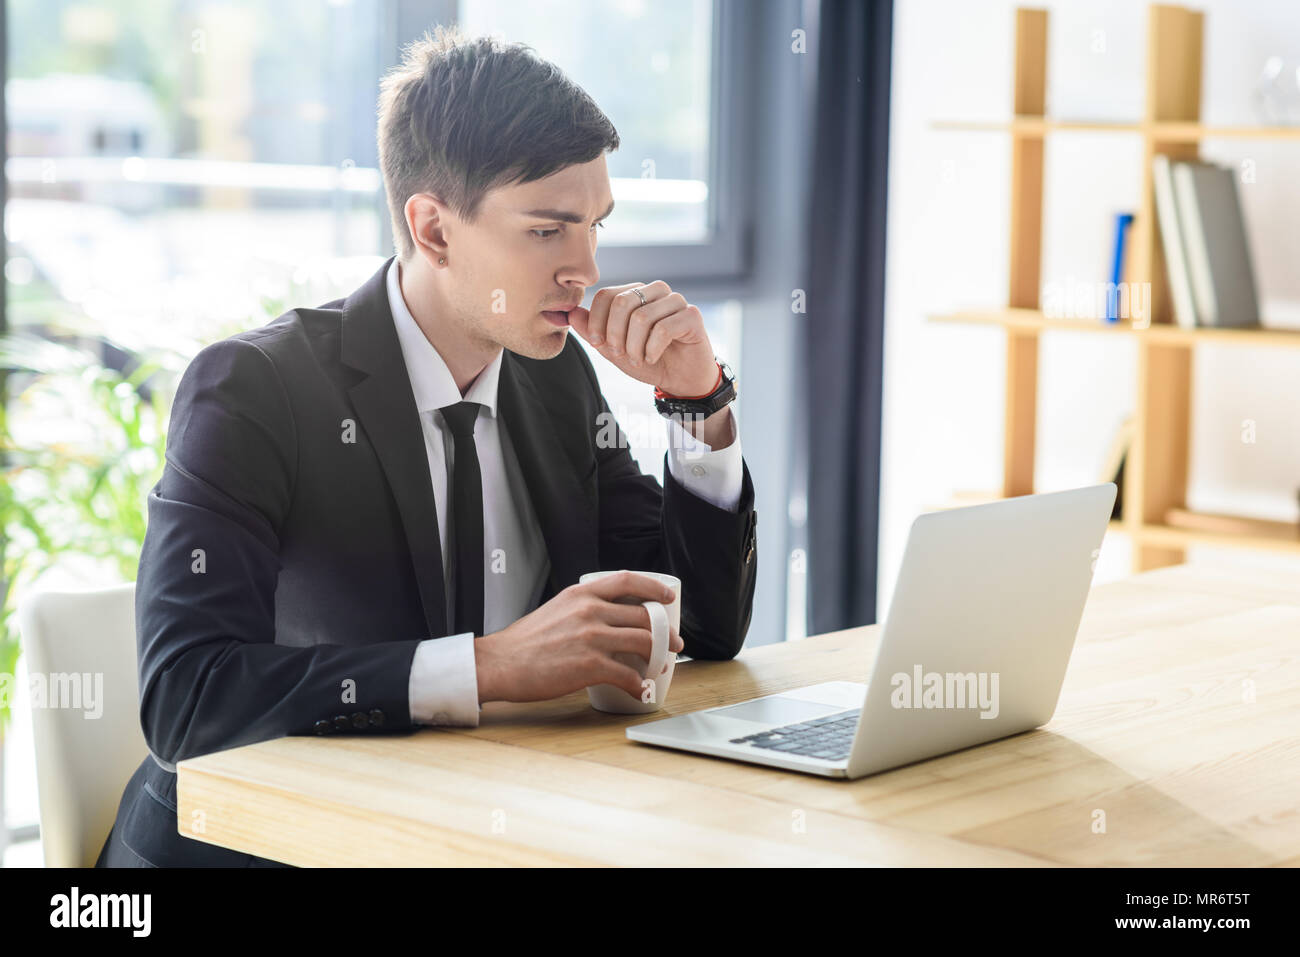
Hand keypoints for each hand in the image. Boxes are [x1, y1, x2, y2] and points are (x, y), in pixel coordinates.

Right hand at [475, 571, 684, 703]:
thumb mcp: (556, 609)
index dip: (654, 588)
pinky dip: (638, 684)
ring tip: (662, 665)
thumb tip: (607, 618)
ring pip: (644, 642)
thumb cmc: (523, 643)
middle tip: (675, 642)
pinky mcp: (590, 665)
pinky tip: (638, 689)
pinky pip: (628, 674)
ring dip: (660, 656)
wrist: (500, 664)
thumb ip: (582, 609)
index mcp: (581, 594)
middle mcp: (590, 611)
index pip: (627, 580)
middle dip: (666, 631)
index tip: (668, 597)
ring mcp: (592, 637)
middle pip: (644, 615)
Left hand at [568, 281, 719, 397]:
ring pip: (641, 317)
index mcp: (636, 292)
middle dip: (615, 334)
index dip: (596, 321)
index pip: (607, 295)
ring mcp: (676, 301)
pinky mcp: (692, 315)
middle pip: (622, 302)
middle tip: (619, 354)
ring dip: (634, 347)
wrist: (680, 379)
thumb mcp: (613, 349)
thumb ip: (592, 331)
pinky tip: (652, 358)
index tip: (596, 343)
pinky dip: (652, 350)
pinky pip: (663, 329)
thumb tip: (570, 312)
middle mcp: (656, 291)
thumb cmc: (648, 360)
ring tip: (638, 359)